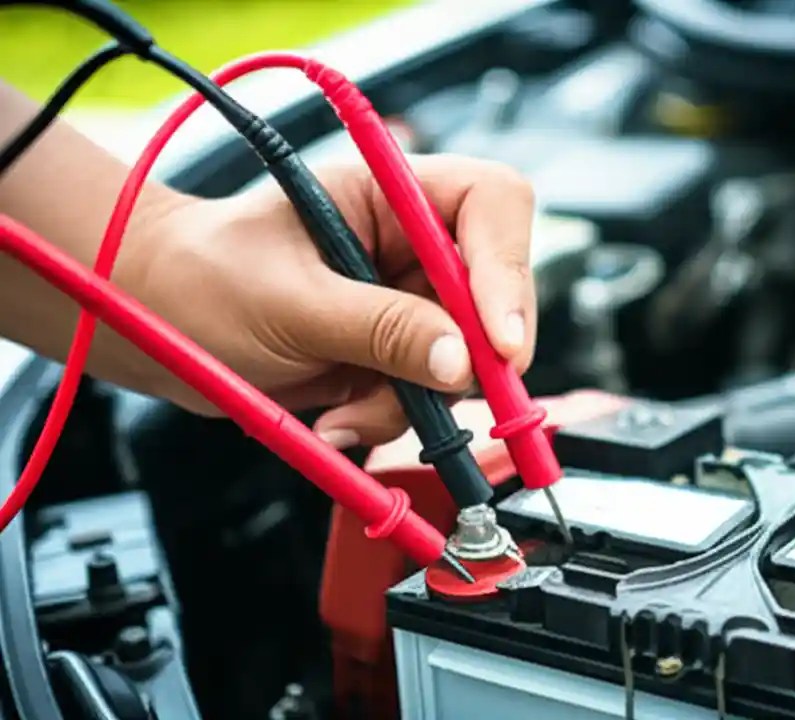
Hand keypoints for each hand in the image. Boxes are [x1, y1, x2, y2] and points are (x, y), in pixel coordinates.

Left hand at [113, 154, 536, 448]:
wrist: (153, 326)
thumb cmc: (199, 280)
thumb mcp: (289, 302)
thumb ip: (380, 328)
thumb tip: (461, 362)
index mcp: (389, 193)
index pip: (490, 205)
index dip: (508, 269)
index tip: (501, 341)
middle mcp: (409, 241)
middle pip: (494, 289)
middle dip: (472, 353)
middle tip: (444, 394)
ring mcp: (406, 299)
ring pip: (466, 355)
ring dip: (418, 399)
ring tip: (349, 414)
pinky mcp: (394, 352)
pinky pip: (429, 394)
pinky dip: (392, 417)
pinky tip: (340, 418)